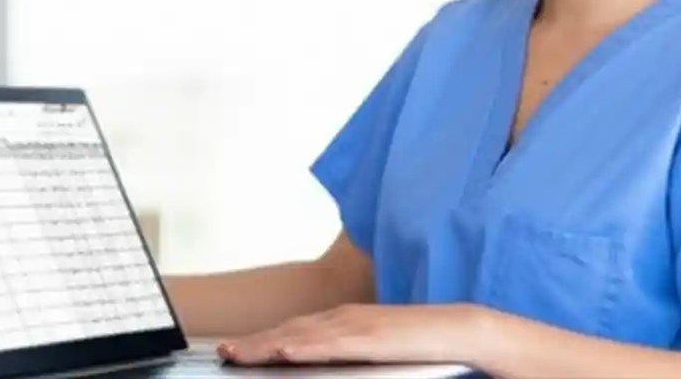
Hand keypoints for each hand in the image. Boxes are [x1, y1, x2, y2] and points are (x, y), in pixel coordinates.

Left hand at [215, 303, 484, 365]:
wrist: (457, 329)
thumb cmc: (419, 343)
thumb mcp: (373, 349)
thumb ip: (345, 352)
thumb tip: (317, 364)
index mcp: (343, 320)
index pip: (293, 330)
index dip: (261, 339)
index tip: (234, 350)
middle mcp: (344, 318)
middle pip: (289, 331)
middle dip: (254, 342)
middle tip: (222, 353)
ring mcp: (356, 325)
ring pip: (301, 336)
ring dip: (267, 344)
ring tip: (238, 354)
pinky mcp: (371, 337)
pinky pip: (331, 344)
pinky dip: (304, 347)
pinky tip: (284, 353)